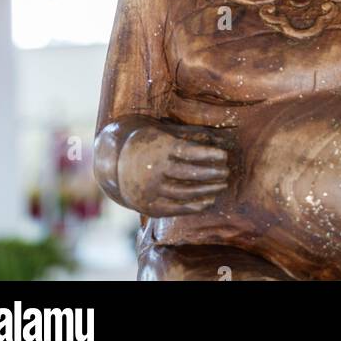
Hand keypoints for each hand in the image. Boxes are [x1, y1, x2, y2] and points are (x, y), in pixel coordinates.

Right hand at [117, 120, 231, 215]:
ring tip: (222, 186)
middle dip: (212, 174)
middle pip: (190, 174)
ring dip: (207, 190)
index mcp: (159, 148)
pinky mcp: (149, 206)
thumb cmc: (148, 142)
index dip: (209, 155)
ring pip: (184, 192)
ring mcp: (150, 190)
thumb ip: (188, 135)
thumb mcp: (163, 132)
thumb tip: (219, 137)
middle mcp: (154, 170)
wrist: (114, 161)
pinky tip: (208, 201)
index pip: (189, 152)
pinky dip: (194, 205)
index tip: (224, 156)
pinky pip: (175, 208)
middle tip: (227, 172)